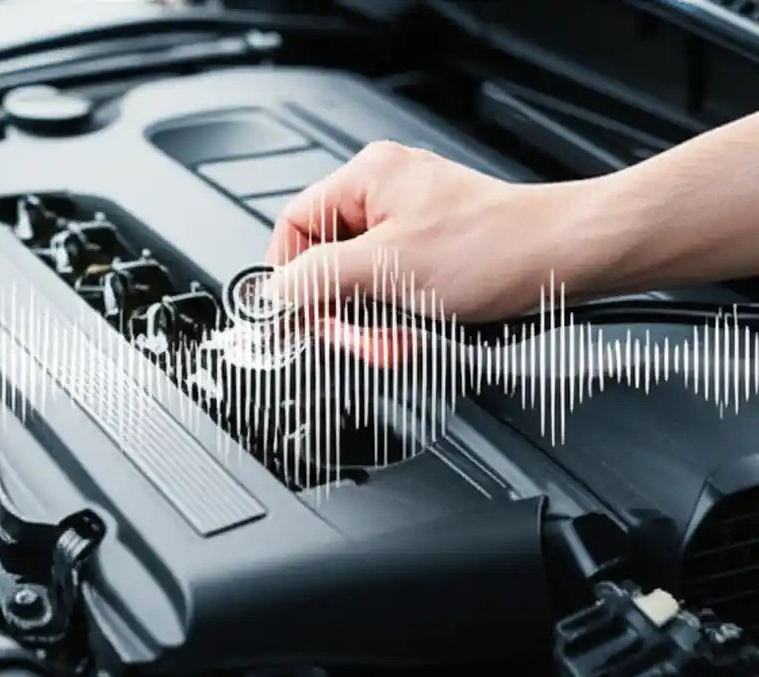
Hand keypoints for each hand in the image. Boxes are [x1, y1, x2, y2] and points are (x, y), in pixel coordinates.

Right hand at [265, 140, 633, 324]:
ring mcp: (411, 218)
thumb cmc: (495, 248)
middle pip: (325, 259)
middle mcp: (386, 191)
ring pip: (358, 280)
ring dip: (370, 320)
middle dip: (341, 309)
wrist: (565, 258)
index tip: (298, 316)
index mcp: (366, 176)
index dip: (289, 277)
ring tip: (395, 337)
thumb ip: (317, 279)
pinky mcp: (433, 247)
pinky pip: (389, 286)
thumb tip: (273, 294)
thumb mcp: (385, 269)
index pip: (293, 226)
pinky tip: (414, 329)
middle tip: (358, 338)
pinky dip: (396, 315)